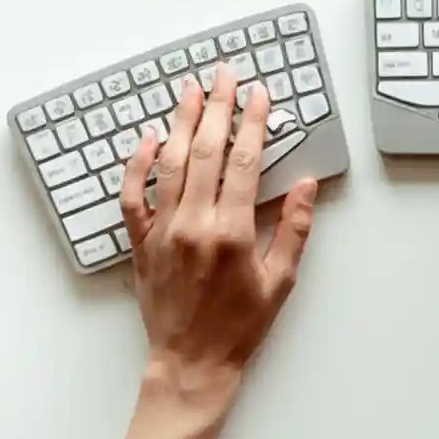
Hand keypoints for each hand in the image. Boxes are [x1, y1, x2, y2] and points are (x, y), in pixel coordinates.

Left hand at [120, 65, 316, 398]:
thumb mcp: (280, 281)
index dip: (253, 122)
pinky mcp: (140, 242)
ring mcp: (162, 231)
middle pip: (205, 150)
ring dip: (179, 122)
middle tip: (223, 75)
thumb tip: (305, 185)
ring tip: (188, 90)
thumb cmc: (238, 327)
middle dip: (216, 107)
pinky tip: (147, 138)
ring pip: (169, 162)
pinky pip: (133, 194)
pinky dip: (138, 163)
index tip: (259, 95)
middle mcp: (193, 225)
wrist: (190, 363)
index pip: (244, 161)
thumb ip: (293, 229)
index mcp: (231, 232)